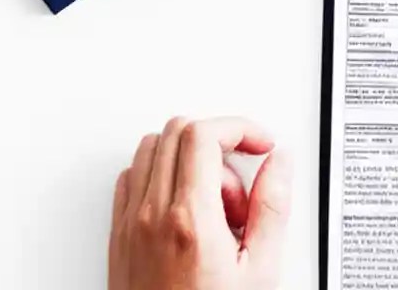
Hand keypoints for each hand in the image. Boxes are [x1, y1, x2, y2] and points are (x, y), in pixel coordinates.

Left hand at [108, 117, 292, 289]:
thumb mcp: (260, 270)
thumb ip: (272, 208)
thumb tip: (279, 163)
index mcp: (190, 219)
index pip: (204, 135)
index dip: (240, 128)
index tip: (260, 144)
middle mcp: (153, 215)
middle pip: (179, 132)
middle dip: (220, 144)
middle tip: (242, 184)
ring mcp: (130, 224)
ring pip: (153, 149)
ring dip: (190, 160)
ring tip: (216, 202)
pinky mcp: (118, 236)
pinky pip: (132, 179)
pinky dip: (161, 177)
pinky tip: (187, 207)